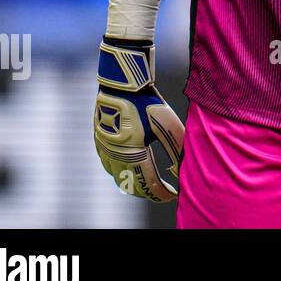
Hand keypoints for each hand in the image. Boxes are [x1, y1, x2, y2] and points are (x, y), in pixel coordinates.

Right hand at [93, 38, 184, 201]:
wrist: (121, 85)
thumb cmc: (146, 103)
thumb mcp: (167, 125)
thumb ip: (176, 149)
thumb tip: (181, 170)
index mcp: (131, 156)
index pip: (148, 184)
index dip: (161, 193)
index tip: (173, 195)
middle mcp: (114, 157)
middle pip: (130, 186)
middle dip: (148, 192)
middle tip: (162, 193)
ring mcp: (104, 150)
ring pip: (118, 177)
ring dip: (133, 183)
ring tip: (149, 183)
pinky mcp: (99, 141)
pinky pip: (109, 165)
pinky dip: (121, 172)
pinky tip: (130, 168)